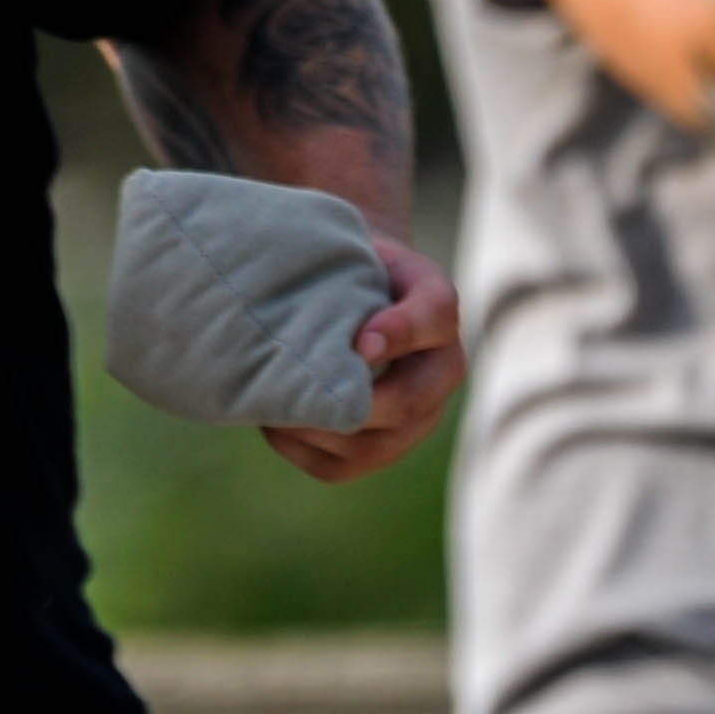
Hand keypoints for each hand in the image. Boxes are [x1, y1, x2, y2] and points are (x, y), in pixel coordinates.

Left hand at [263, 234, 463, 484]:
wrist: (349, 291)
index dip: (398, 332)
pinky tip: (274, 421)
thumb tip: (337, 323)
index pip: (435, 316)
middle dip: (352, 399)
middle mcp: (440, 371)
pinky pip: (341, 467)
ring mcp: (415, 417)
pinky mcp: (380, 447)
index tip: (359, 339)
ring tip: (276, 401)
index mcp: (438, 310)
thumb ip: (349, 264)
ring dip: (319, 428)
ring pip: (374, 446)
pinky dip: (300, 450)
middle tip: (298, 383)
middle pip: (409, 401)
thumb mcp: (353, 246)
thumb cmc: (345, 264)